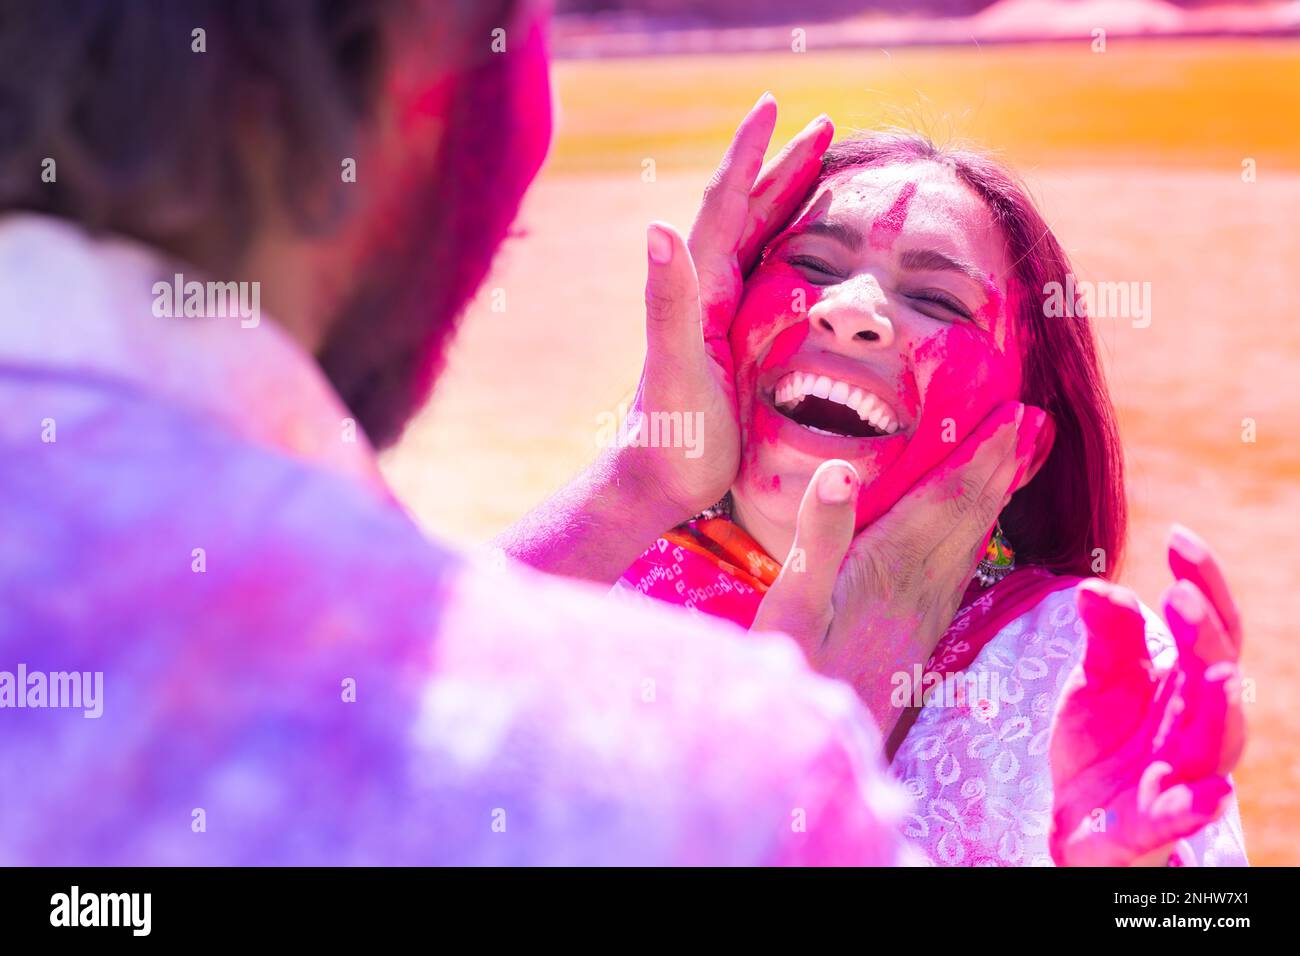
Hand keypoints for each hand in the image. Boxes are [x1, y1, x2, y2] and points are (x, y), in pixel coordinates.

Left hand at [627, 93, 834, 521]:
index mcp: (699, 287)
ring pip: (760, 240)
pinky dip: (794, 249)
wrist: (657, 481)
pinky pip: (770, 278)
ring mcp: (722, 315)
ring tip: (825, 169)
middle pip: (748, 211)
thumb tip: (656, 226)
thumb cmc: (671, 434)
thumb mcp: (674, 369)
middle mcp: (708, 291)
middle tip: (822, 125)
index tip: (775, 106)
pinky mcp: (735, 341)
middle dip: (783, 165)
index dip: (751, 153)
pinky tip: (812, 251)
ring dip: (790, 199)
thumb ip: (667, 302)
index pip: (727, 203)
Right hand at [752, 401, 1047, 742]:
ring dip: (995, 496)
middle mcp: (919, 585)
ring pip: (970, 541)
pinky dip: (974, 536)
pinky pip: (958, 570)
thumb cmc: (795, 669)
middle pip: (971, 514)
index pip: (947, 499)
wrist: (823, 742)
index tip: (1013, 416)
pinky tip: (975, 534)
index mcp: (891, 566)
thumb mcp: (792, 604)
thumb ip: (819, 537)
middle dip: (1001, 465)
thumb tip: (838, 469)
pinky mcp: (917, 631)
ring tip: (1017, 460)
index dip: (980, 455)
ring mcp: (923, 611)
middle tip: (1033, 422)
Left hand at [1048, 526, 1245, 866]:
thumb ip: (1105, 637)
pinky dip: (1196, 806)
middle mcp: (1196, 723)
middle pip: (1217, 673)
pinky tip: (1209, 792)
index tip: (1178, 536)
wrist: (1074, 814)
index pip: (1208, 625)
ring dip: (1222, 711)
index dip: (1202, 582)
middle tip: (1181, 597)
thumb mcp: (1096, 679)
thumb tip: (1092, 587)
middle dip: (1204, 636)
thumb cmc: (1103, 739)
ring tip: (1222, 674)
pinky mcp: (1155, 821)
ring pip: (1217, 744)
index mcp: (1186, 681)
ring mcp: (1181, 773)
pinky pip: (1181, 816)